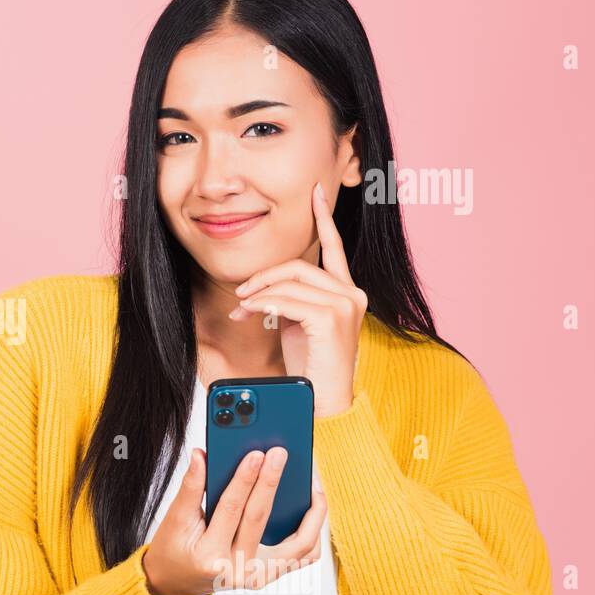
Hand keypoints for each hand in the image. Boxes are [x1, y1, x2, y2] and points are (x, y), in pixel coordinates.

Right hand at [143, 445, 326, 594]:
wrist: (177, 582)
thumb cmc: (174, 551)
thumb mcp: (176, 520)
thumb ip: (191, 487)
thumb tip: (202, 455)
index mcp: (211, 557)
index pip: (231, 510)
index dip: (244, 480)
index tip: (256, 454)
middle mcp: (238, 570)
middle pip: (262, 519)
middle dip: (272, 481)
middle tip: (279, 453)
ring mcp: (259, 576)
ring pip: (300, 545)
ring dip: (312, 512)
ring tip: (311, 482)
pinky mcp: (270, 574)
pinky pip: (303, 555)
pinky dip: (311, 531)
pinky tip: (311, 506)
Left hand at [228, 182, 366, 417]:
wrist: (322, 401)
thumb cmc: (309, 365)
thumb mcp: (297, 323)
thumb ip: (290, 298)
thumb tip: (261, 288)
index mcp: (348, 291)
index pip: (334, 248)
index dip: (324, 219)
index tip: (316, 193)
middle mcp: (353, 294)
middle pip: (298, 266)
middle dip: (263, 277)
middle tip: (241, 294)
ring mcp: (346, 305)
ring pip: (290, 282)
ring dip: (258, 294)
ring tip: (242, 308)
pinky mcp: (332, 319)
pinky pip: (286, 301)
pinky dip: (263, 305)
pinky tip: (251, 314)